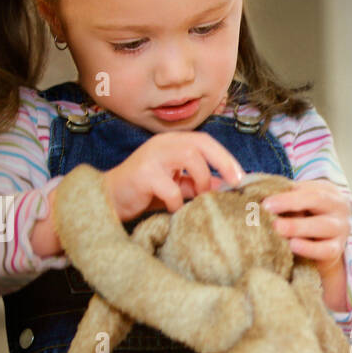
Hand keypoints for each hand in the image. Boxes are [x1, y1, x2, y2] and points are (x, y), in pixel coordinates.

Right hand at [100, 131, 246, 223]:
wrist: (110, 199)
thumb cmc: (145, 192)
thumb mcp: (177, 185)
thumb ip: (198, 183)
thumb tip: (228, 186)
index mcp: (172, 143)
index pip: (205, 141)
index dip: (225, 157)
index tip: (241, 177)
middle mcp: (162, 144)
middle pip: (201, 143)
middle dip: (222, 162)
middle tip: (235, 183)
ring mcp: (152, 156)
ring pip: (189, 158)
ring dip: (201, 181)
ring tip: (199, 198)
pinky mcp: (143, 174)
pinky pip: (171, 188)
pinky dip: (178, 203)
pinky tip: (174, 211)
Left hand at [261, 180, 351, 275]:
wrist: (320, 251)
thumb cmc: (302, 221)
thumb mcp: (294, 205)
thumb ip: (277, 195)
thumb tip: (238, 188)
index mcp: (327, 191)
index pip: (307, 188)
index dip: (285, 194)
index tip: (264, 201)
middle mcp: (339, 207)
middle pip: (317, 200)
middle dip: (291, 203)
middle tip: (267, 209)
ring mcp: (341, 229)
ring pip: (322, 225)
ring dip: (298, 226)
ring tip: (278, 228)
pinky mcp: (338, 250)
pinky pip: (325, 249)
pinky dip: (309, 248)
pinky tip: (293, 246)